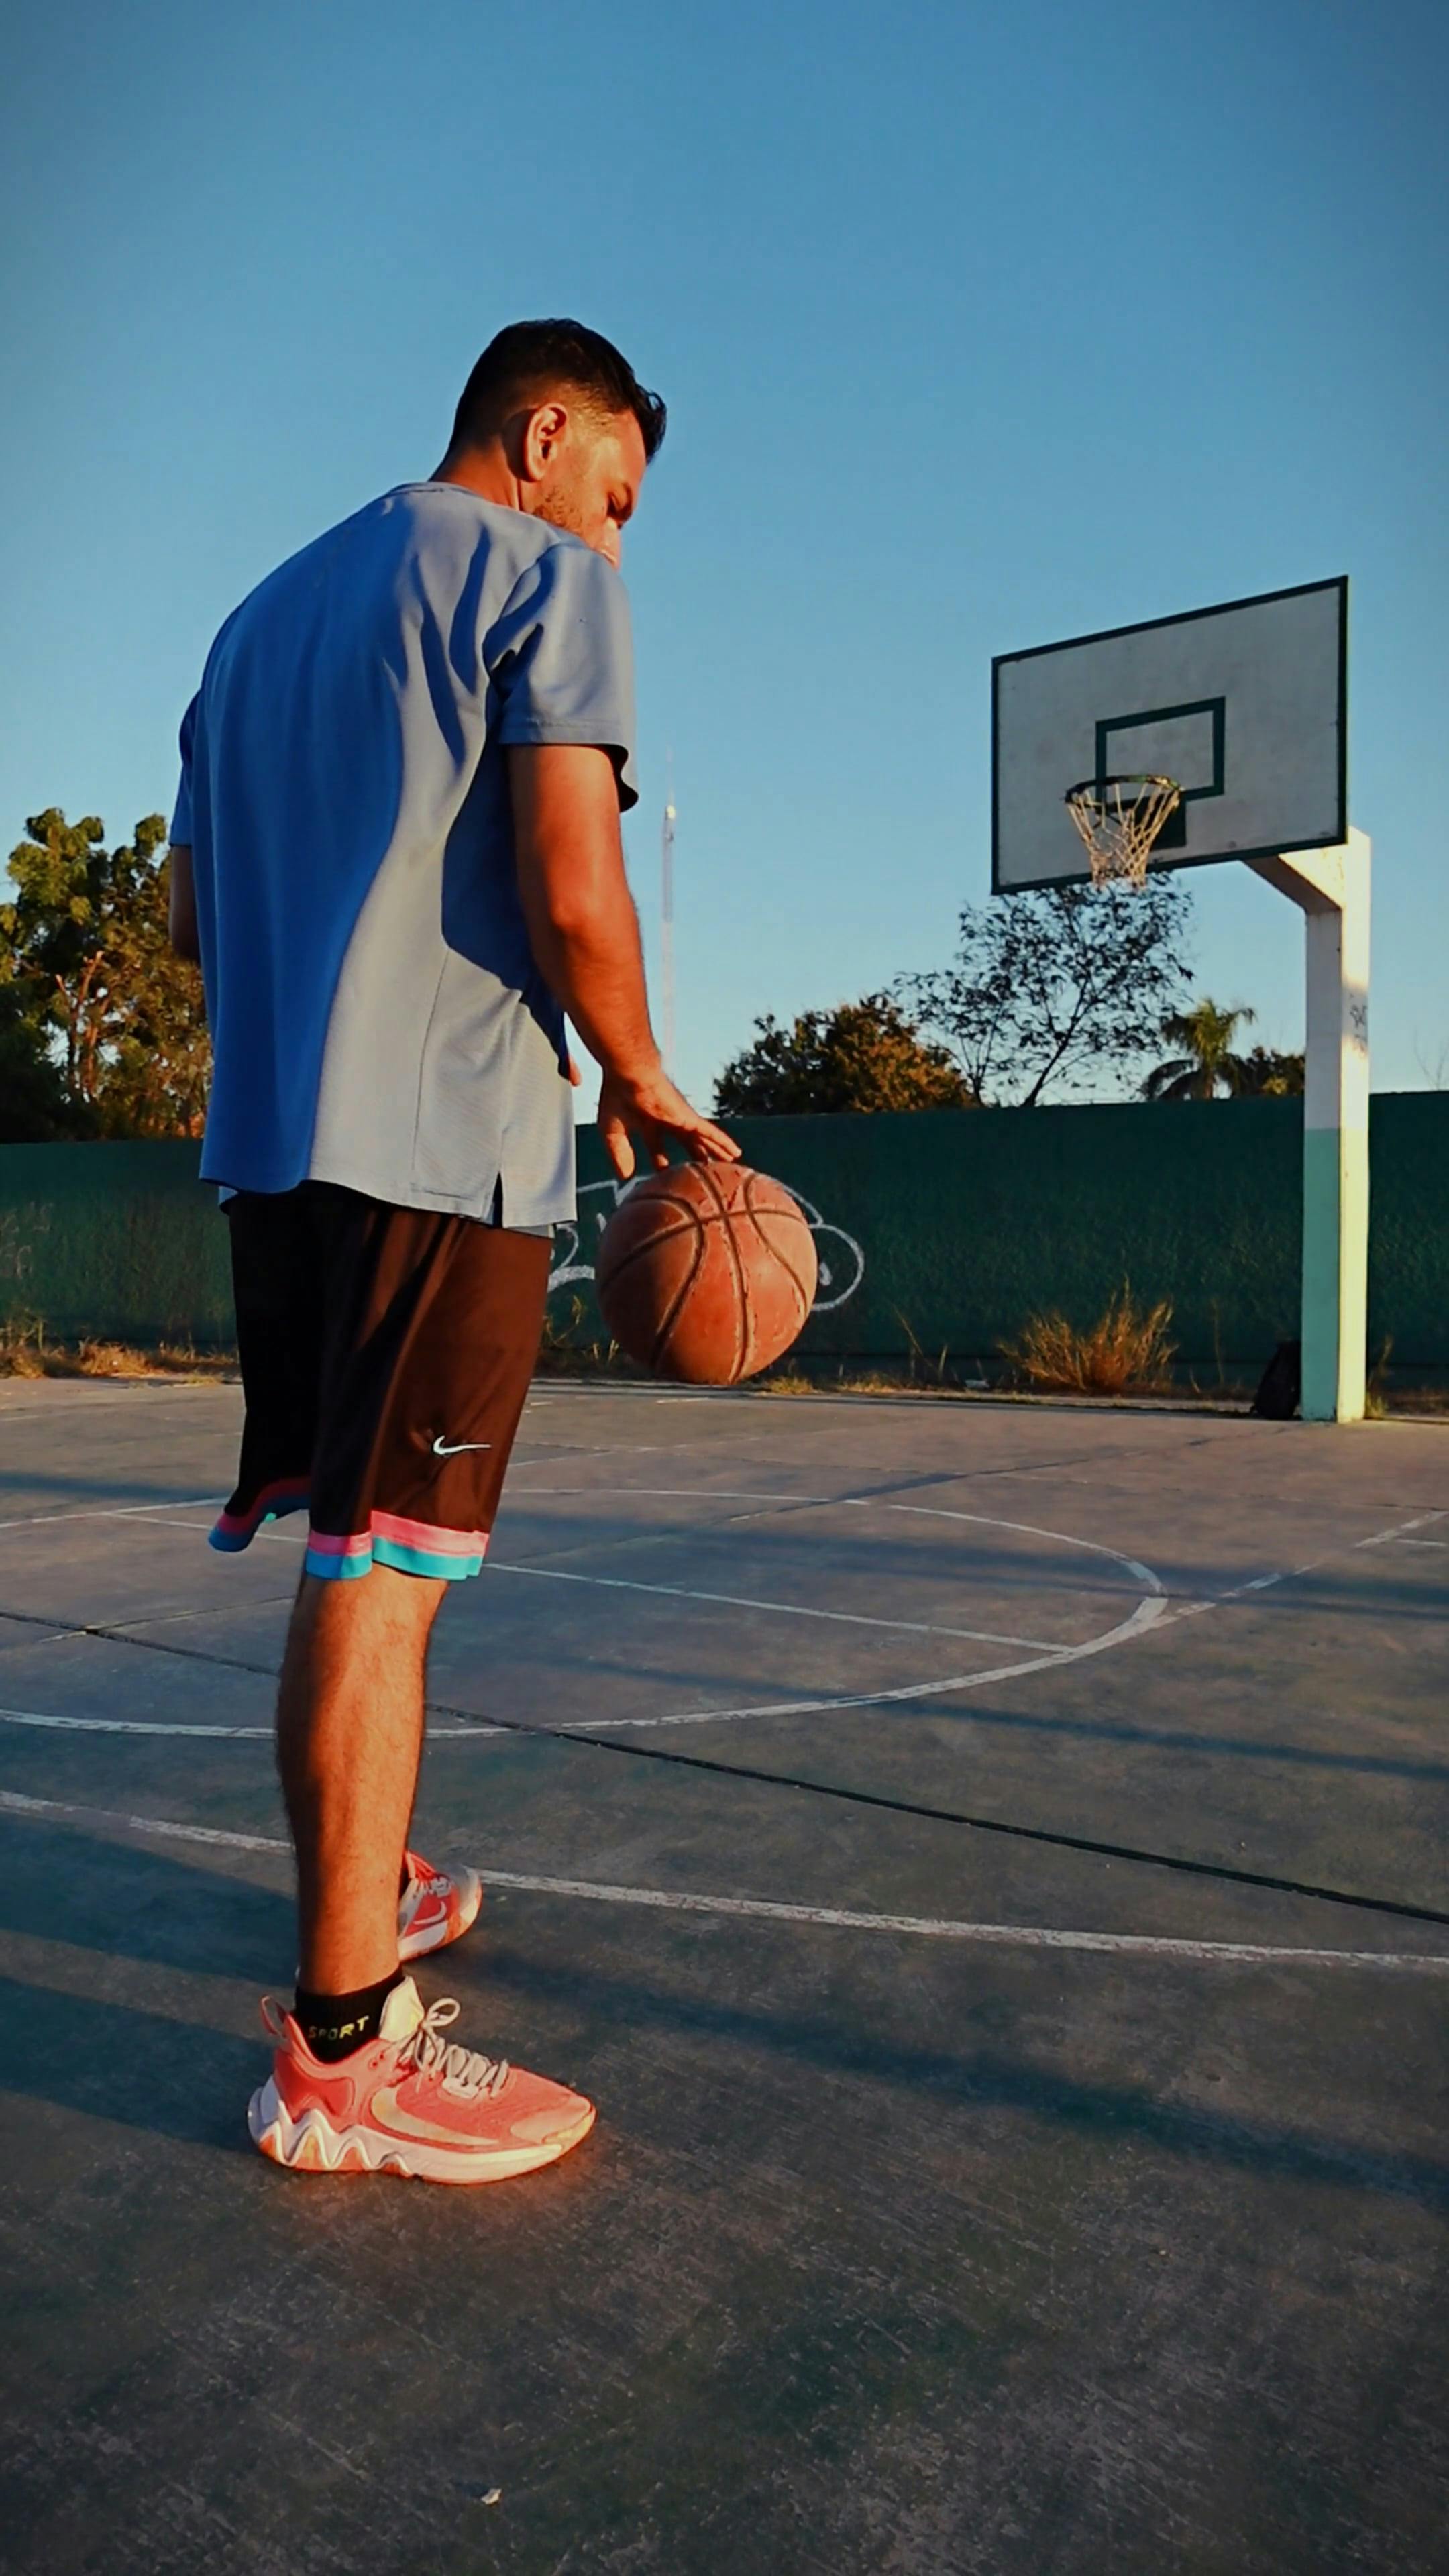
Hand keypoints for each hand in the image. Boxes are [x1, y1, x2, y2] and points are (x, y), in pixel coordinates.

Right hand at [597, 1064, 740, 1180]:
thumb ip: (619, 1155)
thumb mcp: (613, 1133)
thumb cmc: (618, 1097)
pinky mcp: (688, 1117)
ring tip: (729, 1163)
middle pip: (686, 1143)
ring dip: (715, 1151)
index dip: (660, 1163)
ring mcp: (680, 1118)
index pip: (657, 1148)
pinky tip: (735, 1153)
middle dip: (696, 1156)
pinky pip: (710, 1133)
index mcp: (648, 1123)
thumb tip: (626, 1178)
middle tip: (705, 1170)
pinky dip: (722, 1143)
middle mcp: (667, 1120)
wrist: (630, 1075)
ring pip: (702, 1139)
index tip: (663, 1179)